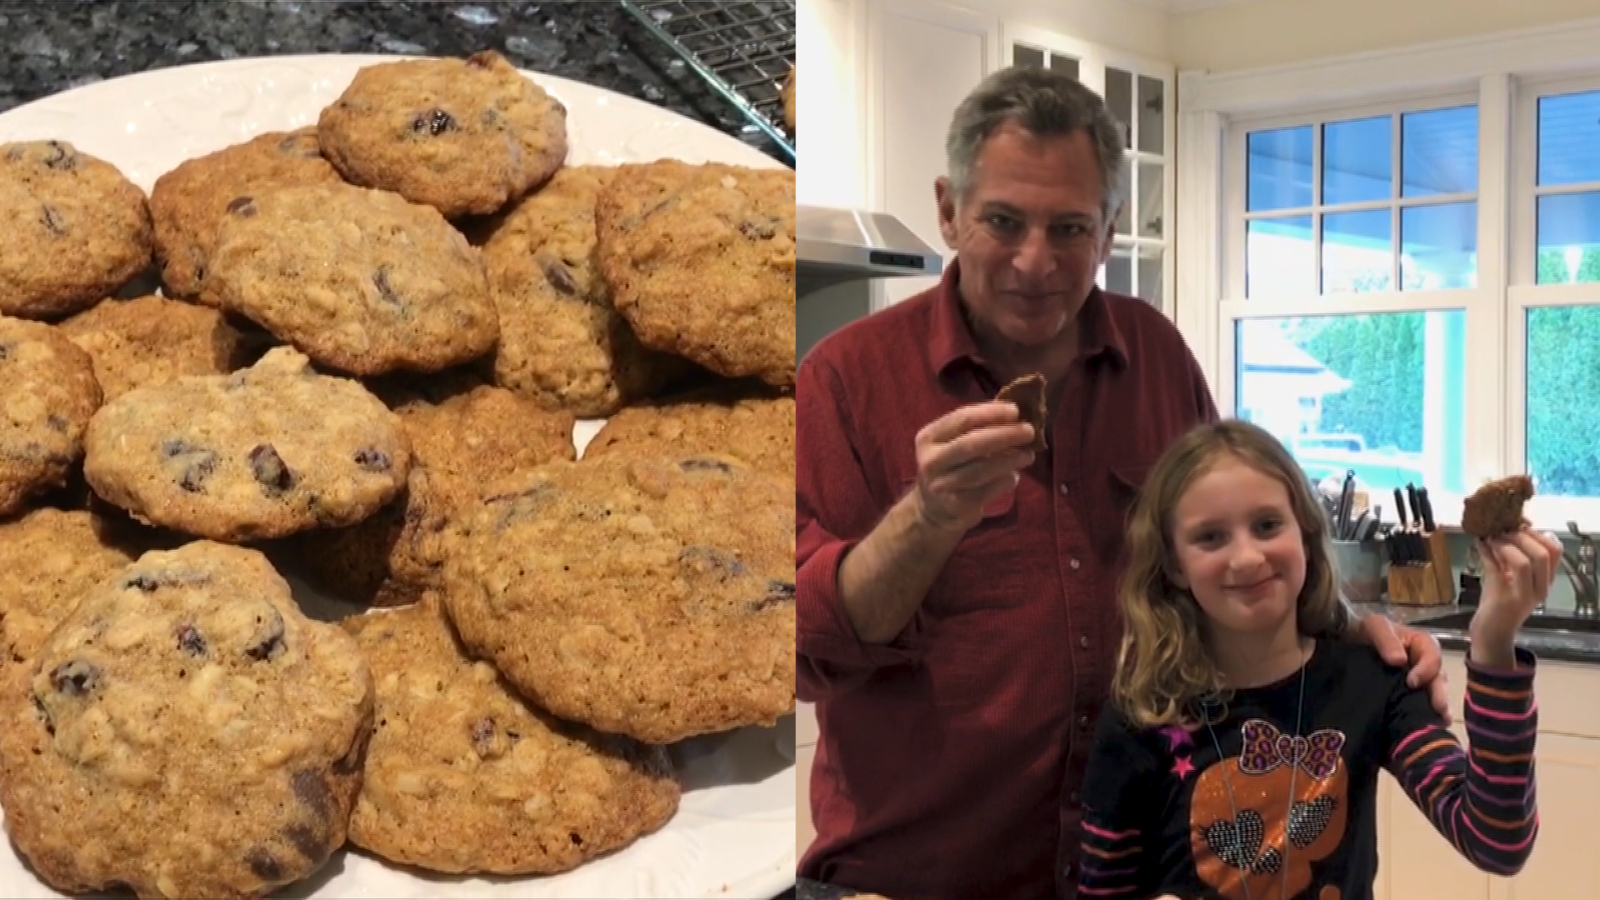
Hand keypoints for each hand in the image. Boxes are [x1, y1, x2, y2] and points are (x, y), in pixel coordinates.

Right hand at [910, 401, 1035, 531]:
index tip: (1015, 410)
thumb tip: (1015, 415)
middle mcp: (931, 460)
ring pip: (981, 469)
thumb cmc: (950, 467)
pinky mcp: (957, 506)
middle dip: (1004, 435)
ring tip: (1028, 455)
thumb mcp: (952, 444)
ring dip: (1009, 460)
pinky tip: (1014, 476)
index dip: (990, 413)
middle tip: (1029, 431)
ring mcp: (942, 485)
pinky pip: (988, 490)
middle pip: (971, 443)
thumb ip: (977, 428)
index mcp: (928, 437)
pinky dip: (1005, 481)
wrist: (933, 509)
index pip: (962, 419)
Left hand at [1358, 614, 1450, 722]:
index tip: (1412, 682)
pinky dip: (1429, 714)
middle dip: (1440, 694)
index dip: (1426, 669)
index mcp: (1421, 644)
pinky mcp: (1410, 694)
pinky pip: (1424, 703)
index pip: (1433, 656)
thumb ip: (1386, 639)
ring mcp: (1420, 679)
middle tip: (1437, 709)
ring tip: (1439, 721)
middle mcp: (1425, 663)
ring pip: (1435, 693)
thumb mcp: (1375, 626)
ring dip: (1439, 707)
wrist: (1349, 642)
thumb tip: (1399, 660)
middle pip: (1439, 678)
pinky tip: (1431, 725)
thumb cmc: (1366, 631)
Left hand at [1470, 528, 1562, 665]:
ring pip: (1524, 562)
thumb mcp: (1506, 577)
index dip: (1538, 534)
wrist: (1491, 633)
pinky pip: (1497, 570)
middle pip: (1542, 554)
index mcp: (1545, 581)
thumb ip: (1504, 556)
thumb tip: (1496, 529)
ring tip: (1492, 538)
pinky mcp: (1504, 600)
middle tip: (1503, 530)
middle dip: (1521, 536)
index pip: (1555, 551)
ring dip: (1506, 545)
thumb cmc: (1499, 603)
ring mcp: (1523, 595)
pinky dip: (1487, 553)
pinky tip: (1480, 544)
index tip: (1520, 526)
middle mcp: (1540, 588)